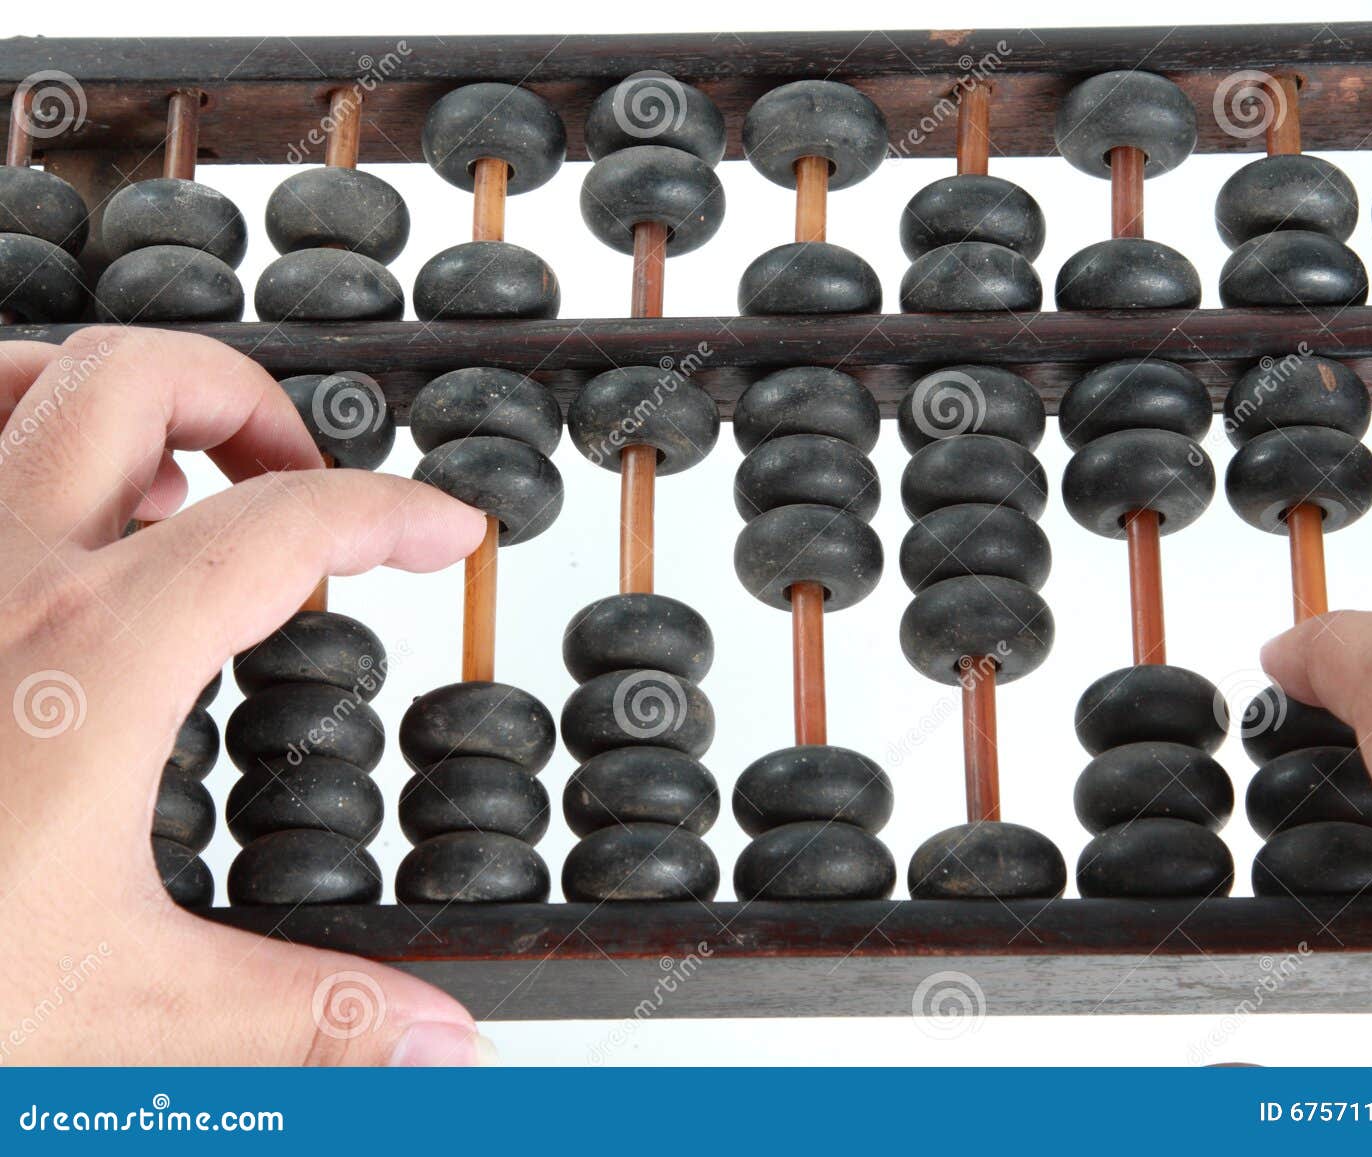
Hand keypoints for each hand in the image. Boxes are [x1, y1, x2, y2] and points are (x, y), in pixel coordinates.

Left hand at [0, 328, 494, 1064]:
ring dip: (114, 401)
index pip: (288, 525)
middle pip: (146, 381)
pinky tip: (33, 517)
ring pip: (13, 376)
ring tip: (168, 482)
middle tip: (298, 485)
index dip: (393, 510)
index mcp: (91, 656)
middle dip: (253, 405)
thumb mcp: (117, 1012)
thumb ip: (303, 1018)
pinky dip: (5, 428)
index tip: (448, 529)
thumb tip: (438, 1040)